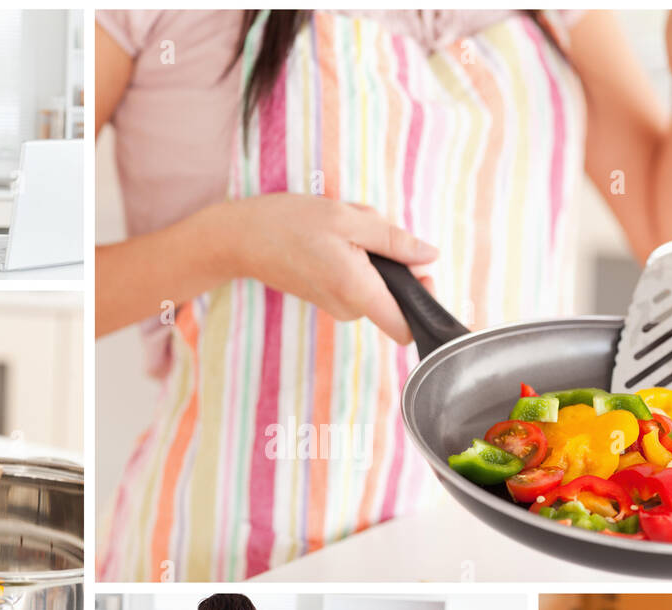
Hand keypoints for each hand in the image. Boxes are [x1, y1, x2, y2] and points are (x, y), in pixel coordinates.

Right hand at [223, 193, 438, 343]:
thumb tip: (430, 256)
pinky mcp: (328, 300)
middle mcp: (348, 309)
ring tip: (342, 232)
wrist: (242, 238)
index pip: (406, 328)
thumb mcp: (349, 219)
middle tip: (367, 232)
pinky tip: (332, 239)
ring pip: (376, 287)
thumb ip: (394, 241)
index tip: (421, 274)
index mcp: (358, 292)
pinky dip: (356, 259)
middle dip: (393, 263)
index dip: (422, 305)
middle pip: (394, 299)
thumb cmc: (290, 223)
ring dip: (372, 256)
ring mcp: (336, 307)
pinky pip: (358, 283)